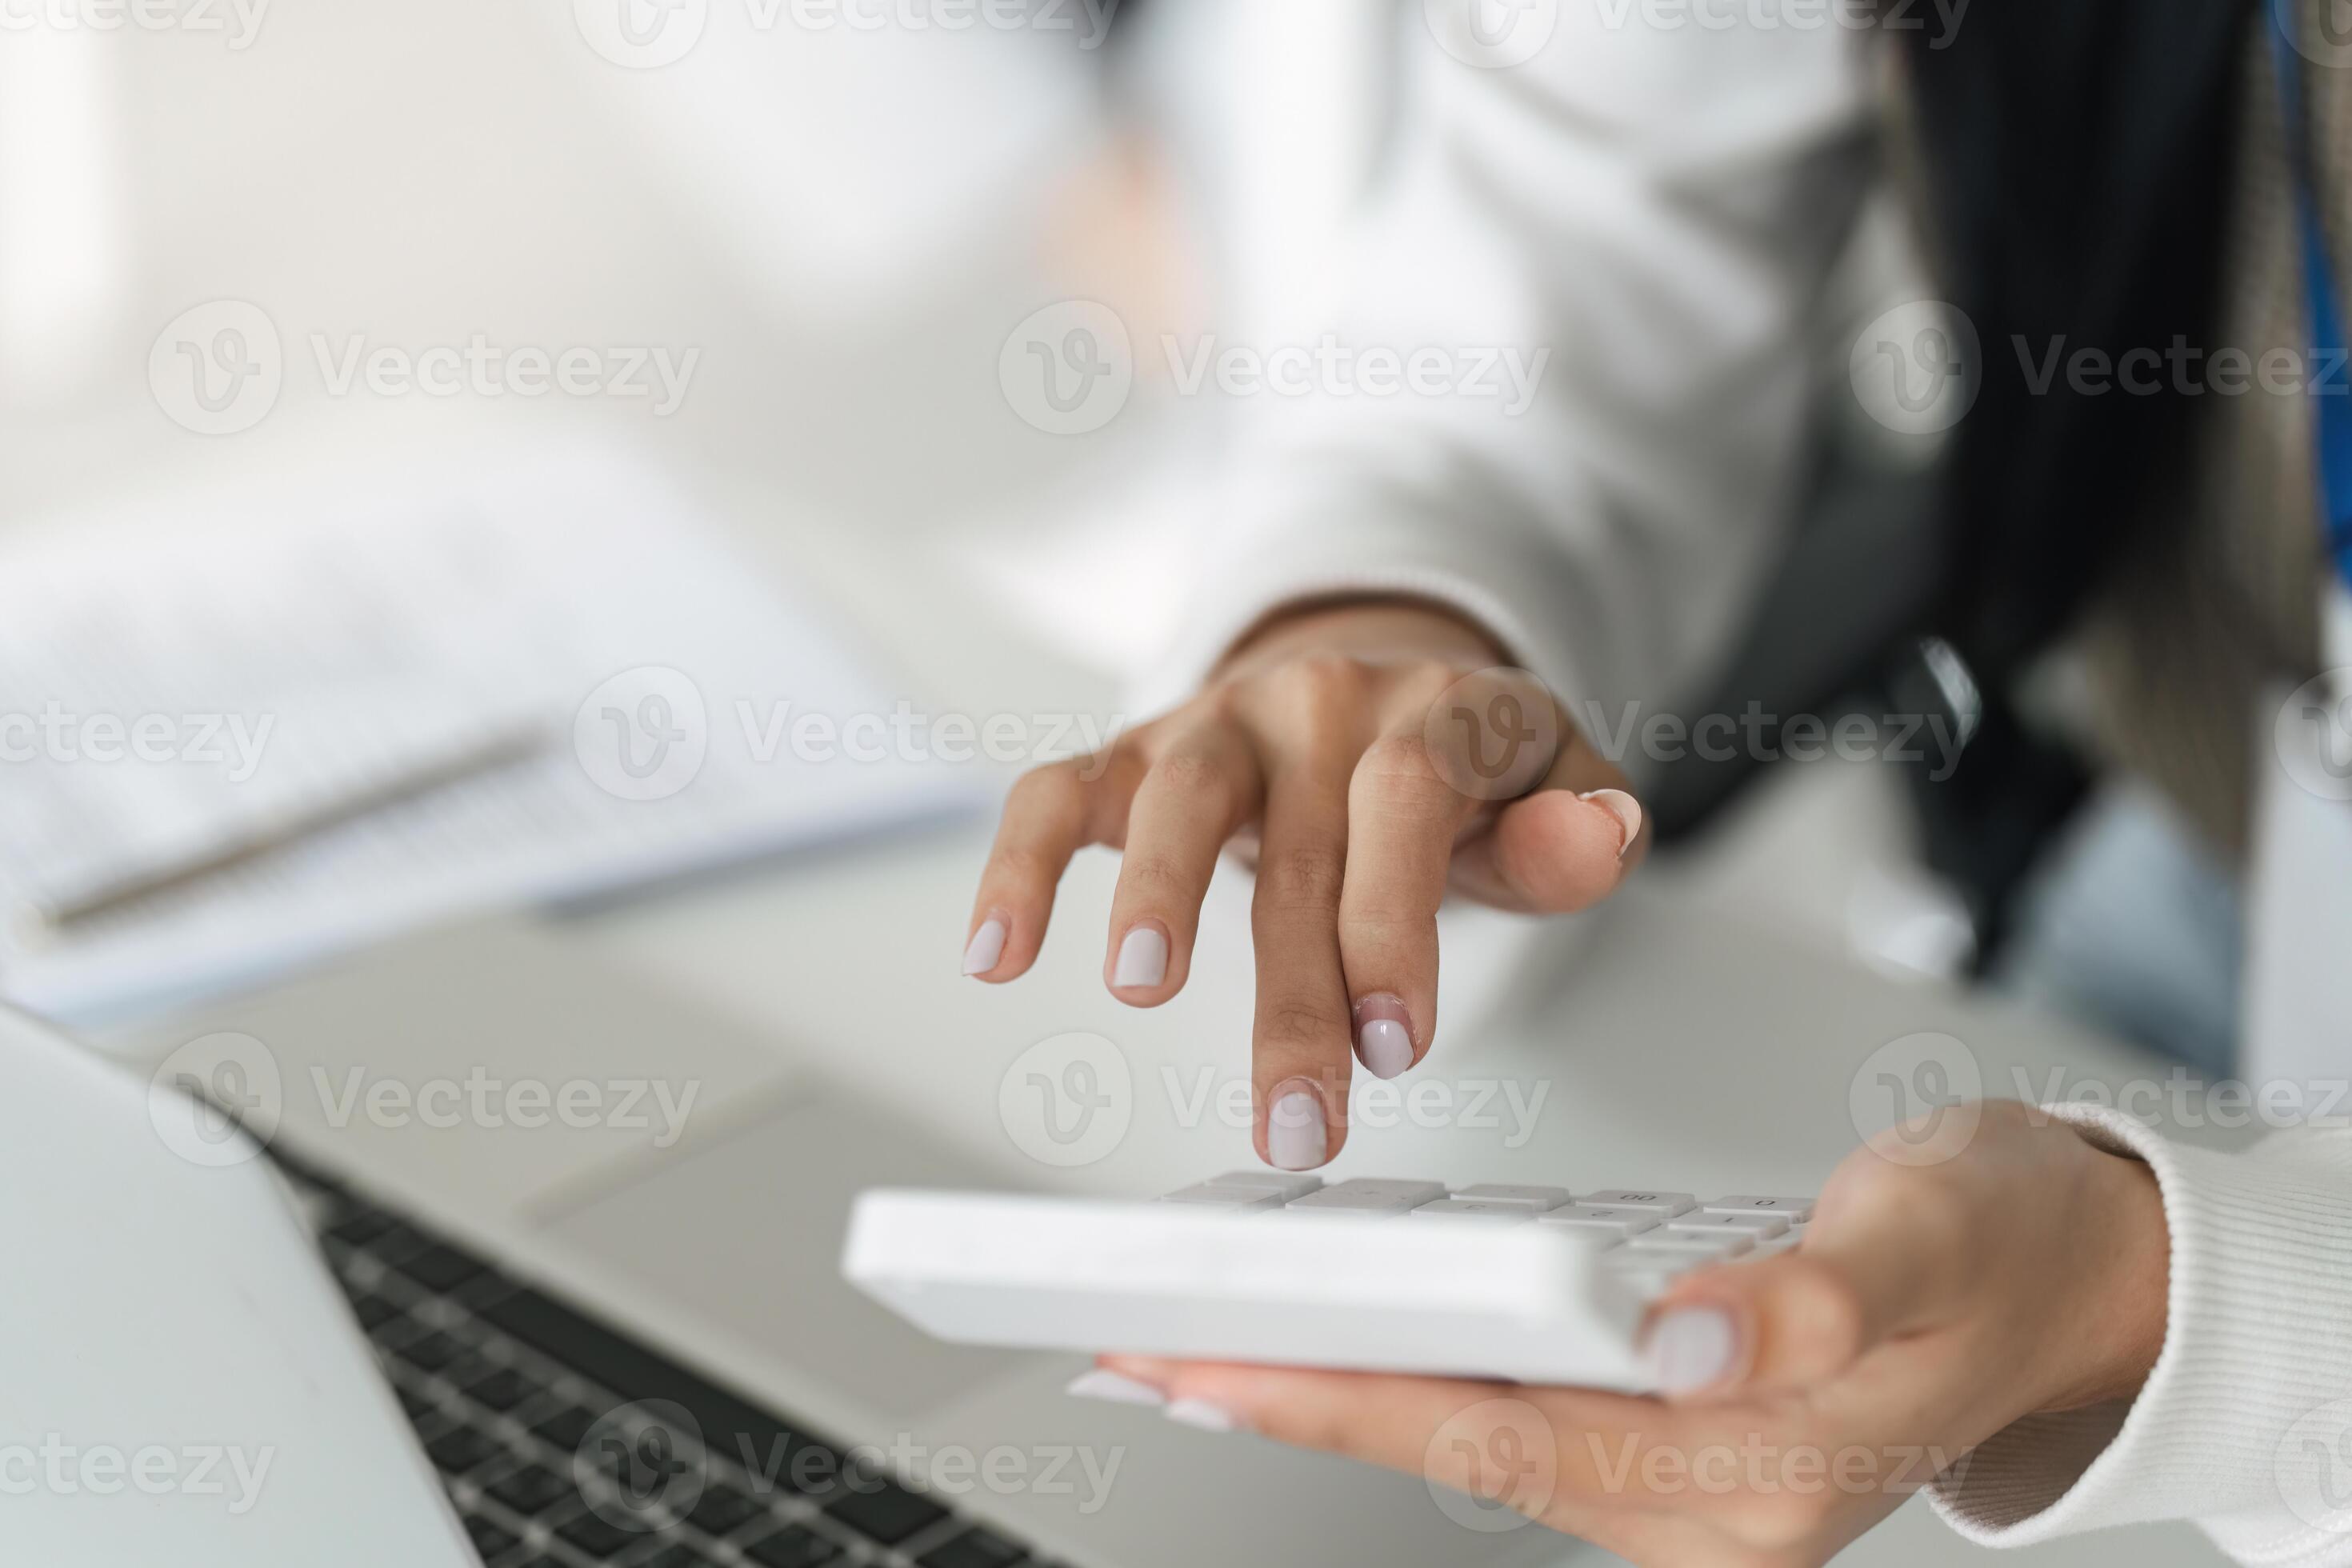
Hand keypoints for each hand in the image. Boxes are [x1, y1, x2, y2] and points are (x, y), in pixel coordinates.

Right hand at [963, 599, 1645, 1168]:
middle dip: (1294, 994)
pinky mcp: (1137, 752)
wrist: (1378, 685)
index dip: (1396, 919)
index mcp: (1434, 709)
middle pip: (1299, 845)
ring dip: (1157, 896)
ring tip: (1143, 991)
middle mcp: (1319, 701)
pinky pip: (1061, 791)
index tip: (1395, 1044)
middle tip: (1297, 1120)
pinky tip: (997, 953)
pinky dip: (1019, 863)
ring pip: (1176, 797)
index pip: (1409, 798)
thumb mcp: (1551, 793)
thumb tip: (1599, 839)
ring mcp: (1218, 723)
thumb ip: (1576, 830)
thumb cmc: (1466, 776)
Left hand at [1091, 1102, 2169, 1565]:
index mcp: (1758, 1477)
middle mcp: (1704, 1512)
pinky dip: (1413, 1373)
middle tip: (1138, 1343)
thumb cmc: (2003, 1242)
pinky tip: (1340, 1334)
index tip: (1208, 1355)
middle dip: (1290, 1396)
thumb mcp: (1933, 1234)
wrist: (2072, 1277)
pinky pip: (1510, 1415)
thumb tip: (1689, 1335)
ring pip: (1469, 1437)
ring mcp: (1683, 1492)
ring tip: (1199, 1339)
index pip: (1501, 1435)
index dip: (1343, 1391)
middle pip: (1455, 1448)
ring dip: (1335, 1387)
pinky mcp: (1668, 1447)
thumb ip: (1819, 1294)